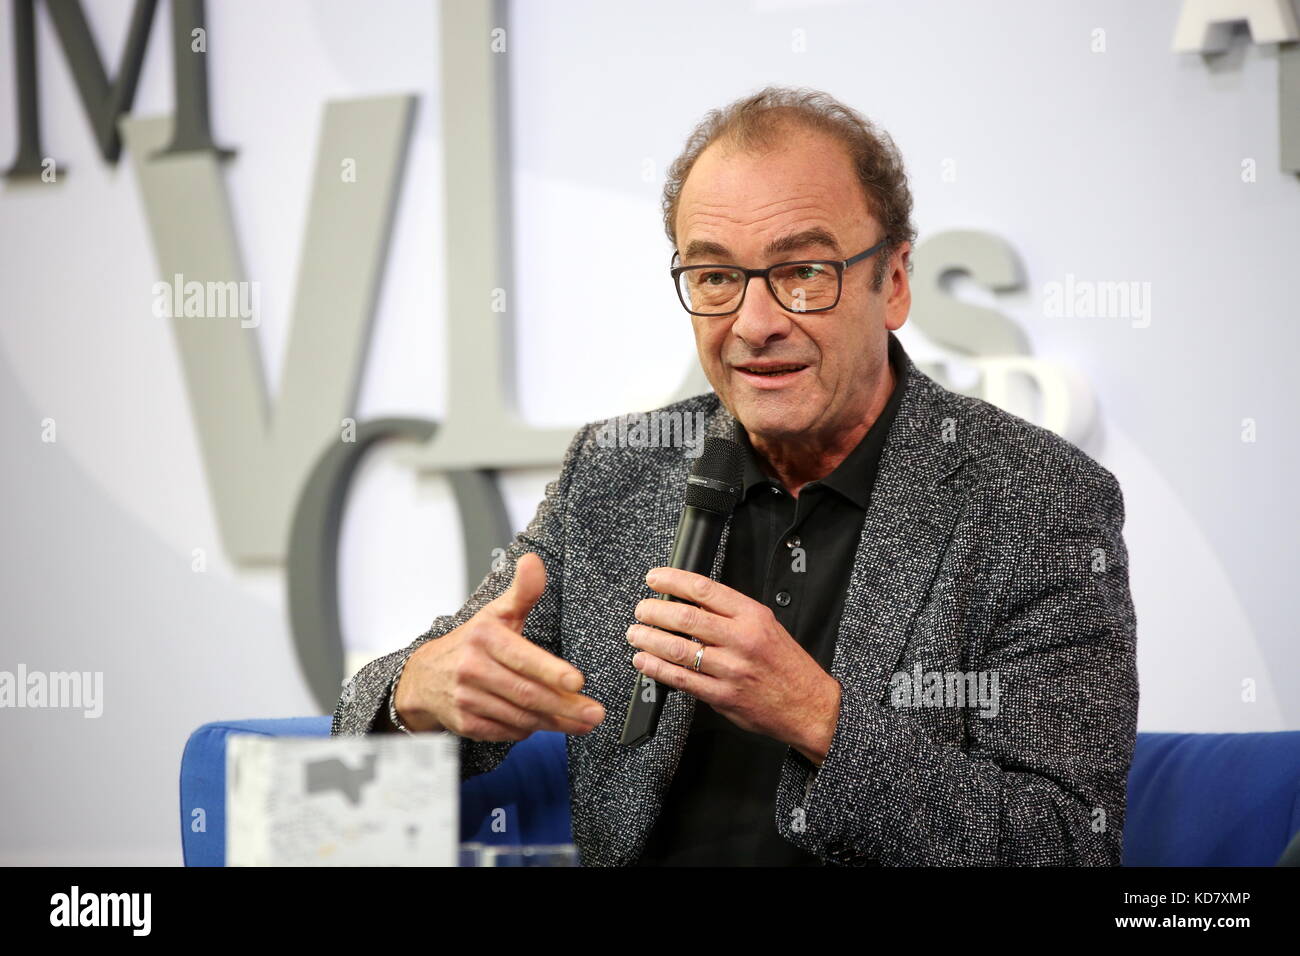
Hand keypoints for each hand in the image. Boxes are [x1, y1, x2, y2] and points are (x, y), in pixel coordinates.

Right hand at [394, 552, 605, 739]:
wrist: (424, 676)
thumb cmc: (471, 642)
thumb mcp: (496, 613)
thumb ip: (522, 591)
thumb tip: (533, 562)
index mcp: (484, 638)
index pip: (522, 658)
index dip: (551, 671)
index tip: (577, 681)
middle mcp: (472, 668)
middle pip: (526, 693)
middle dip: (565, 706)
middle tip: (594, 713)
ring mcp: (466, 698)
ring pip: (519, 717)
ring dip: (554, 723)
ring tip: (581, 722)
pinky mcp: (465, 723)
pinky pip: (506, 732)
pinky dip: (529, 730)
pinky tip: (547, 725)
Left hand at [628, 567, 840, 764]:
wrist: (809, 706)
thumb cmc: (788, 666)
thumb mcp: (766, 626)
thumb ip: (732, 614)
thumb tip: (691, 602)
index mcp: (752, 616)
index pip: (704, 589)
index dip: (673, 580)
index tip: (655, 578)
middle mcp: (741, 639)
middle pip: (686, 617)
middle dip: (655, 611)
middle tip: (641, 609)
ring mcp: (731, 669)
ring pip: (679, 648)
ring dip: (649, 639)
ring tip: (636, 634)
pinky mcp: (722, 696)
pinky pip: (682, 679)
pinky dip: (657, 669)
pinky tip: (645, 662)